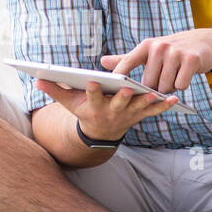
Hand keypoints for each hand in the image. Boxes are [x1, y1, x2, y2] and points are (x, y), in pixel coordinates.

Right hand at [35, 78, 179, 140]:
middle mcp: (111, 113)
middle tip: (127, 88)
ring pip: (138, 108)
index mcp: (94, 108)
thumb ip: (55, 90)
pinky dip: (163, 106)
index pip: (92, 98)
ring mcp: (127, 116)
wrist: (100, 133)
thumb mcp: (69, 103)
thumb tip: (37, 78)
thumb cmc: (84, 111)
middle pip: (118, 104)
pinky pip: (153, 112)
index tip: (92, 82)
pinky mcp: (140, 116)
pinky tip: (174, 99)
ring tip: (156, 92)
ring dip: (147, 101)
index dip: (92, 91)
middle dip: (123, 97)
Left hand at [101, 28, 211, 93]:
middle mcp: (159, 47)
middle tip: (164, 79)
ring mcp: (175, 53)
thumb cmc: (173, 49)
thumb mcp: (150, 51)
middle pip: (148, 84)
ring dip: (170, 87)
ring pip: (165, 87)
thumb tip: (102, 62)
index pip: (126, 64)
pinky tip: (186, 74)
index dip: (119, 79)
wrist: (205, 42)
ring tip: (175, 75)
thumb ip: (127, 59)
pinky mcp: (191, 60)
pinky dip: (182, 85)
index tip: (114, 90)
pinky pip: (180, 85)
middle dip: (156, 88)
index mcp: (146, 45)